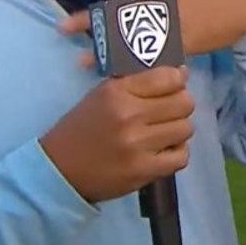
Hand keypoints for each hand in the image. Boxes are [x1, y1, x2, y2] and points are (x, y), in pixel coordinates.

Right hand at [39, 66, 194, 204]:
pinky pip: (181, 157)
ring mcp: (138, 145)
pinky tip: (162, 150)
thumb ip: (138, 83)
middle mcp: (129, 116)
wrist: (60, 169)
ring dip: (178, 129)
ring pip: (186, 129)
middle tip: (168, 111)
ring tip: (163, 132)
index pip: (168, 77)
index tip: (172, 87)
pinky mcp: (144, 171)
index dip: (176, 80)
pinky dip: (176, 153)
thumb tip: (181, 74)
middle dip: (180, 105)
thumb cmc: (82, 127)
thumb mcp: (102, 95)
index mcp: (117, 92)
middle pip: (184, 103)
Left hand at [58, 0, 245, 55]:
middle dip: (88, 21)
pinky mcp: (180, 43)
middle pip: (114, 12)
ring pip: (128, 38)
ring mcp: (167, 23)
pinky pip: (152, 57)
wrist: (240, 4)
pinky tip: (118, 77)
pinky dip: (135, 67)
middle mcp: (157, 0)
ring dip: (104, 50)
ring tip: (82, 61)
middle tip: (63, 28)